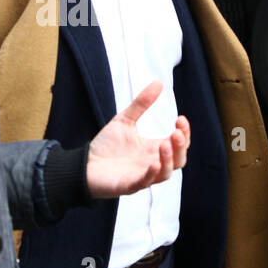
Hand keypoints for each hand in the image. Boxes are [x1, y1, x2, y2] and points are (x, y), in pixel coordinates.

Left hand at [86, 80, 190, 198]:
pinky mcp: (129, 185)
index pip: (179, 144)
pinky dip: (151, 175)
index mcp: (154, 149)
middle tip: (177, 132)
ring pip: (165, 174)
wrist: (83, 164)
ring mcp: (142, 176)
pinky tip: (153, 163)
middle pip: (179, 160)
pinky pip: (145, 183)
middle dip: (181, 146)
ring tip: (165, 144)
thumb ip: (141, 104)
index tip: (180, 118)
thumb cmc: (106, 146)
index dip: (184, 133)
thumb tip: (159, 82)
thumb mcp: (125, 120)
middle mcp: (153, 164)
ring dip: (169, 160)